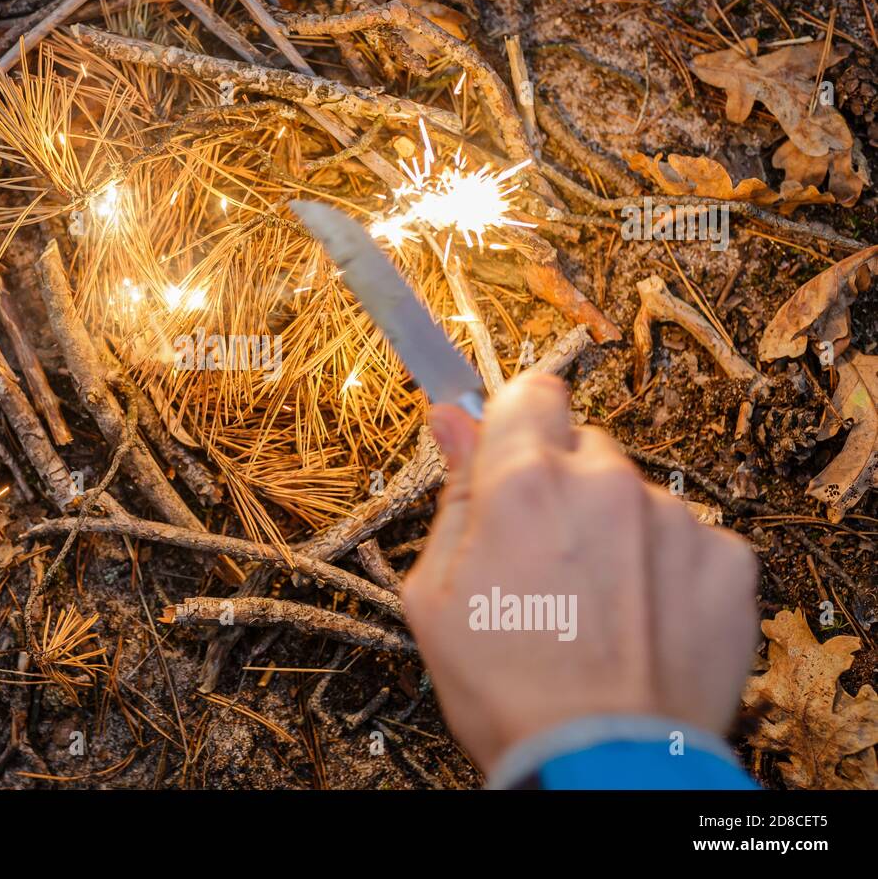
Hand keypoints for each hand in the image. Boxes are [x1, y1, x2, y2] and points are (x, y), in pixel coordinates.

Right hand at [401, 372, 758, 772]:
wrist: (602, 769)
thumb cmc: (508, 692)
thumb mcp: (436, 597)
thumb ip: (452, 496)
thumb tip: (451, 420)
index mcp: (525, 484)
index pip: (529, 394)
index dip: (515, 423)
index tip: (510, 451)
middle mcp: (606, 484)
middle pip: (583, 448)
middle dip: (563, 487)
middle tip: (545, 560)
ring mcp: (673, 521)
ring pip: (636, 497)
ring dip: (617, 531)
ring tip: (597, 609)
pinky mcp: (726, 562)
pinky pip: (689, 540)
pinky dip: (667, 570)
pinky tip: (644, 622)